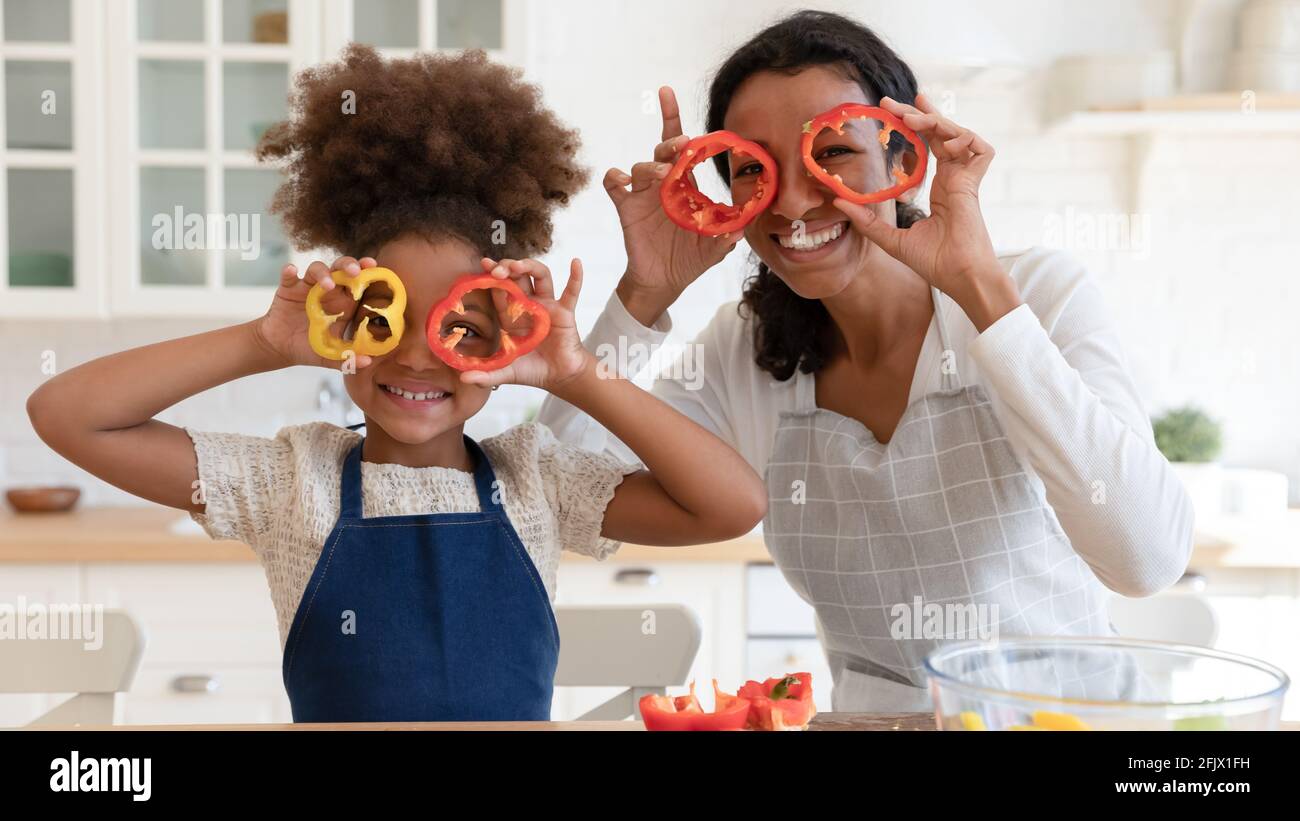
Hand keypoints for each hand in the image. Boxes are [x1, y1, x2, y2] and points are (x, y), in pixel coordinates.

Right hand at [253, 255, 376, 369]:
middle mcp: (328, 291)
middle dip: (349, 265)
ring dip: (323, 272)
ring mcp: (307, 287)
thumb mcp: (330, 356)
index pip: (358, 283)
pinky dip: (289, 272)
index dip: (367, 273)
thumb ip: (348, 359)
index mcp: (344, 303)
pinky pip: (288, 276)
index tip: (375, 267)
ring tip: (327, 284)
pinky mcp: (288, 289)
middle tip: (355, 271)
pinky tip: (291, 271)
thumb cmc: (310, 348)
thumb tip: (367, 363)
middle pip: (341, 268)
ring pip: (317, 269)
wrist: (281, 348)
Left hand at [458, 257, 593, 392]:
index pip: (501, 291)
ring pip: (541, 277)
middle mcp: (530, 306)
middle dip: (508, 268)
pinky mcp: (565, 312)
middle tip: (496, 268)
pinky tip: (575, 263)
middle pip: (519, 277)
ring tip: (519, 264)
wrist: (560, 378)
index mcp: (512, 316)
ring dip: (531, 266)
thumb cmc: (533, 372)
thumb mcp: (505, 373)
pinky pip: (571, 292)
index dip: (492, 277)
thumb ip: (486, 376)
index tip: (483, 266)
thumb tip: (464, 380)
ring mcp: (548, 306)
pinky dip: (575, 278)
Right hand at [605, 86, 741, 324]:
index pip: (682, 146)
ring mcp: (643, 195)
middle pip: (663, 149)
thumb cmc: (690, 258)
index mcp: (685, 184)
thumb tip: (740, 230)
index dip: (673, 118)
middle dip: (672, 141)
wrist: (663, 281)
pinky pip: (614, 185)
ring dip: (650, 166)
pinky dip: (615, 177)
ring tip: (663, 175)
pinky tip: (623, 182)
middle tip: (682, 145)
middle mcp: (663, 183)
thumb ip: (726, 238)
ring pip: (641, 165)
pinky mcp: (626, 209)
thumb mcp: (714, 249)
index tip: (666, 93)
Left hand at [832, 93, 1019, 329]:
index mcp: (941, 188)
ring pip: (958, 135)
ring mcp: (967, 180)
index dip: (915, 125)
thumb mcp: (891, 238)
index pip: (929, 145)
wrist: (958, 276)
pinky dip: (965, 139)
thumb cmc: (933, 262)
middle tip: (891, 103)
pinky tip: (945, 142)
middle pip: (941, 133)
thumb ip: (867, 220)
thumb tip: (837, 201)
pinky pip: (980, 150)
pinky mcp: (976, 184)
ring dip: (936, 121)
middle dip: (920, 112)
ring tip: (912, 117)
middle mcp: (955, 179)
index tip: (894, 111)